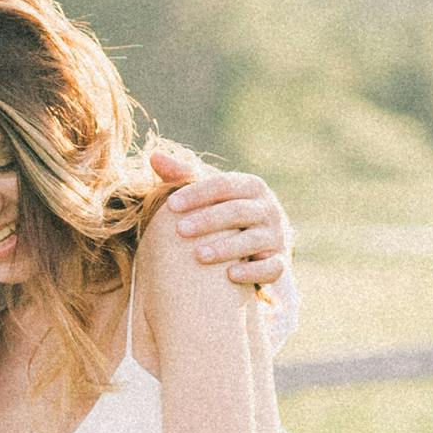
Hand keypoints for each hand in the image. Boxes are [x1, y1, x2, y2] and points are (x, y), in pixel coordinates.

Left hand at [145, 140, 289, 295]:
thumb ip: (183, 176)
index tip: (170, 205)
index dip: (198, 193)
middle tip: (179, 230)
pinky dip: (253, 271)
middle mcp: (268, 209)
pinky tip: (230, 276)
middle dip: (208, 220)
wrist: (262, 246)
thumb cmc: (227, 214)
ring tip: (198, 256)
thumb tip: (153, 156)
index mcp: (250, 186)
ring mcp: (276, 237)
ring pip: (254, 240)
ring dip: (226, 247)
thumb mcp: (210, 194)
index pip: (224, 185)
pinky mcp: (280, 262)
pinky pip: (271, 267)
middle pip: (238, 211)